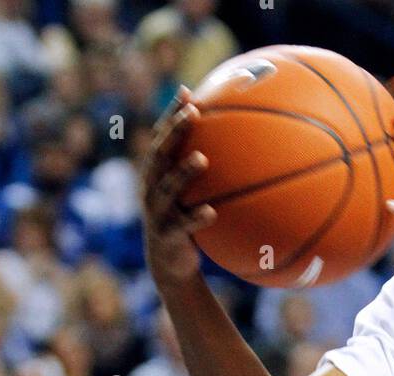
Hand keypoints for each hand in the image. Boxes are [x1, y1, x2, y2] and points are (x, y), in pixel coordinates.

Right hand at [141, 87, 216, 288]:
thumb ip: (207, 174)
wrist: (171, 265)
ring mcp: (156, 212)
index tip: (187, 91)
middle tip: (192, 112)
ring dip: (183, 172)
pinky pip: (182, 226)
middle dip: (174, 131)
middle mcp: (151, 187)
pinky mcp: (166, 236)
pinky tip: (212, 212)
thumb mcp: (193, 196)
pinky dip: (196, 219)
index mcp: (156, 174)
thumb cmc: (187, 224)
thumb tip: (242, 150)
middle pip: (160, 153)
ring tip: (202, 158)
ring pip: (167, 187)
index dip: (171, 114)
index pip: (162, 136)